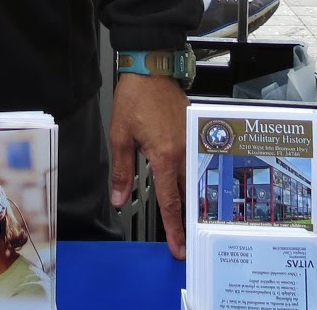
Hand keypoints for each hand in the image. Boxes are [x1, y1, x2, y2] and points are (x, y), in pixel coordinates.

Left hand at [109, 72, 188, 259]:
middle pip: (189, 194)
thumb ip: (122, 171)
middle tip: (189, 242)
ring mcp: (193, 142)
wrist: (152, 69)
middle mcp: (184, 152)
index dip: (174, 228)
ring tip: (193, 222)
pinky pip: (197, 162)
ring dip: (193, 200)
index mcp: (165, 156)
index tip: (178, 247)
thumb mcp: (120, 135)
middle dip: (189, 220)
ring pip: (195, 179)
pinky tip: (193, 187)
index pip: (170, 201)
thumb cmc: (136, 97)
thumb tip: (119, 198)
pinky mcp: (196, 133)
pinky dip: (195, 178)